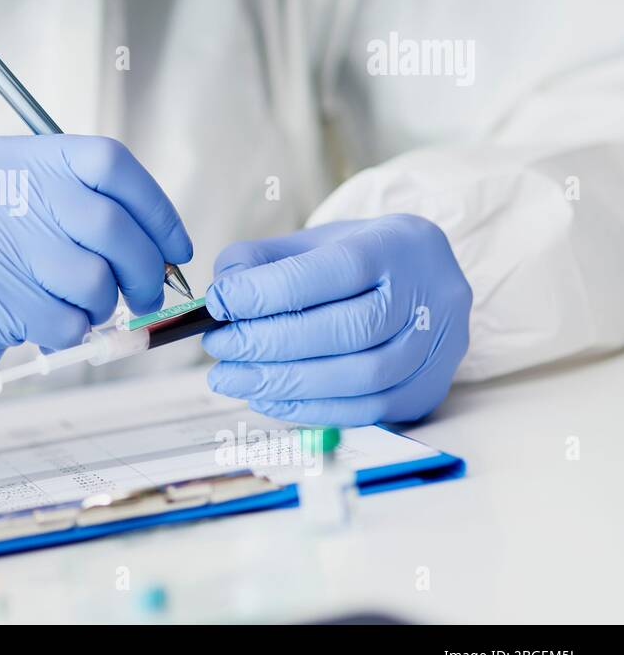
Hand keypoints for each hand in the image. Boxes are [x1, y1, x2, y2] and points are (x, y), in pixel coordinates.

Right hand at [0, 135, 191, 431]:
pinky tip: (35, 329)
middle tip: (144, 296)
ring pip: (94, 277)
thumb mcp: (10, 219)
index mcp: (9, 158)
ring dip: (98, 308)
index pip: (107, 160)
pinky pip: (65, 319)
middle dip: (143, 270)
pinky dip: (66, 335)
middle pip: (110, 221)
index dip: (155, 207)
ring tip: (68, 310)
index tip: (174, 248)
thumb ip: (73, 212)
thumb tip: (162, 240)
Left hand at [201, 214, 471, 425]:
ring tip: (230, 377)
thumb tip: (221, 295)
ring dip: (283, 383)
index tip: (220, 303)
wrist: (422, 281)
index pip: (336, 270)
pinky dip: (306, 409)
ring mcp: (435, 349)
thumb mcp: (312, 242)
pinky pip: (365, 411)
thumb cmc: (357, 259)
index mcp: (399, 245)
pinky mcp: (426, 391)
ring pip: (359, 378)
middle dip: (270, 342)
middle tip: (219, 347)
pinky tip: (264, 397)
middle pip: (349, 330)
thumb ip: (261, 261)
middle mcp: (429, 297)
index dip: (271, 291)